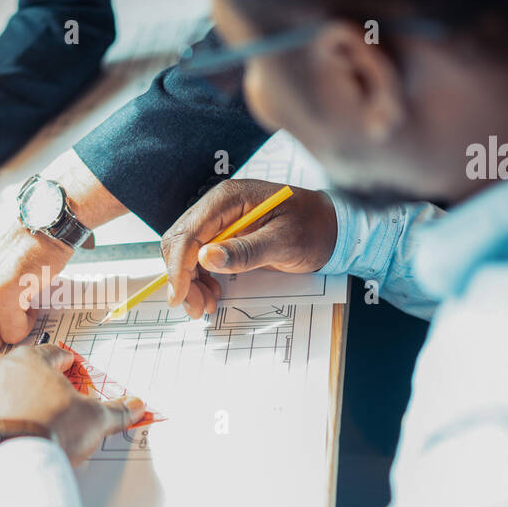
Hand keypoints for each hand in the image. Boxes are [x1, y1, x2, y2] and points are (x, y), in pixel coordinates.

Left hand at [0, 344, 145, 464]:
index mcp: (29, 362)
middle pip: (15, 370)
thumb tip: (137, 405)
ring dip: (0, 404)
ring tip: (16, 422)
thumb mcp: (93, 419)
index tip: (68, 364)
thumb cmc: (50, 431)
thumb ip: (116, 410)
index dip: (62, 360)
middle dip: (29, 381)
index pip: (50, 352)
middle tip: (42, 396)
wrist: (9, 460)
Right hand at [159, 179, 337, 318]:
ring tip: (206, 304)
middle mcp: (218, 208)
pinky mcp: (223, 237)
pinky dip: (200, 280)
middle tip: (195, 307)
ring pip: (185, 254)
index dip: (178, 267)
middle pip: (180, 243)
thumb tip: (207, 257)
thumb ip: (246, 250)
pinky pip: (199, 259)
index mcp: (229, 199)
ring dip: (190, 282)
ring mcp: (219, 222)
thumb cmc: (312, 227)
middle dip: (182, 278)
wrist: (329, 227)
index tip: (179, 295)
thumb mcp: (284, 241)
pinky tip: (213, 293)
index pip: (189, 233)